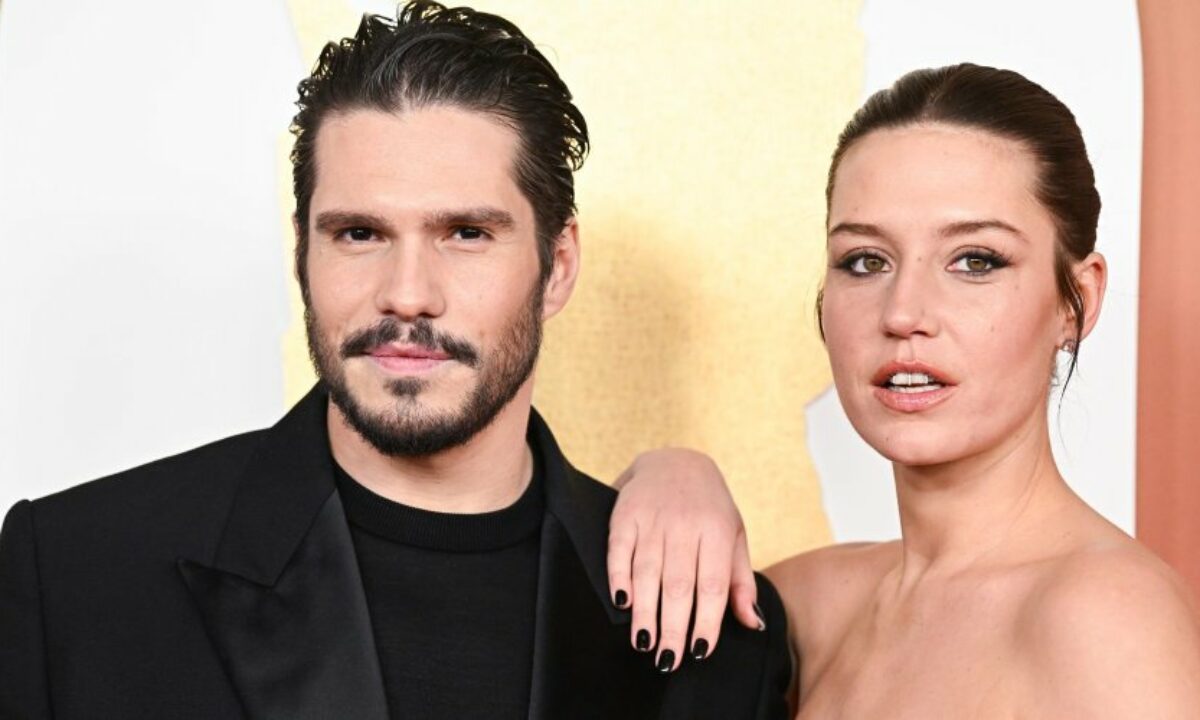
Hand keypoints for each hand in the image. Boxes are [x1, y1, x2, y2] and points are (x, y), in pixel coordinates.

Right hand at [608, 448, 762, 672]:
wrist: (674, 458)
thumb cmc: (710, 506)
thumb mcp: (734, 536)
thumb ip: (740, 581)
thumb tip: (753, 623)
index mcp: (716, 530)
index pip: (712, 585)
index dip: (706, 621)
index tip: (699, 652)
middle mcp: (684, 524)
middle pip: (678, 585)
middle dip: (672, 627)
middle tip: (667, 661)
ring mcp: (652, 519)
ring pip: (647, 572)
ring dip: (644, 611)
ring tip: (644, 643)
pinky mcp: (625, 515)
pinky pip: (619, 551)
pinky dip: (618, 577)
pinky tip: (621, 603)